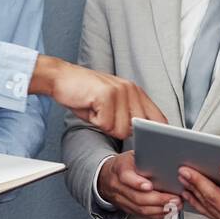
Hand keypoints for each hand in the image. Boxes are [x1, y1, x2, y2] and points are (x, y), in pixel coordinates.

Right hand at [34, 56, 166, 138]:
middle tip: (106, 118)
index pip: (158, 118)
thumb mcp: (112, 105)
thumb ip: (128, 116)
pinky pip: (106, 124)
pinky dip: (95, 121)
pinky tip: (90, 109)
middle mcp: (131, 90)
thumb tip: (141, 134)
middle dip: (121, 130)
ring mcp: (120, 91)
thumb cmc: (85, 94)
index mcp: (136, 92)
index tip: (146, 140)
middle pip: (139, 128)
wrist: (61, 77)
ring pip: (121, 129)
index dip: (153, 133)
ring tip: (96, 111)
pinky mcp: (107, 95)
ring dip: (105, 125)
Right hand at [98, 150, 181, 218]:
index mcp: (120, 169)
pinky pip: (141, 215)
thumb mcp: (131, 156)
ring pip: (140, 208)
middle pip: (137, 197)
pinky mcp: (126, 208)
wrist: (106, 175)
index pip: (126, 177)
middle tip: (174, 199)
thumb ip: (145, 158)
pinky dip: (156, 214)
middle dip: (158, 200)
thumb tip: (165, 157)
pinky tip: (167, 212)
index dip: (137, 182)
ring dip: (160, 209)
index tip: (149, 186)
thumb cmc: (123, 164)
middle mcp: (118, 186)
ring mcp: (121, 199)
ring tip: (175, 206)